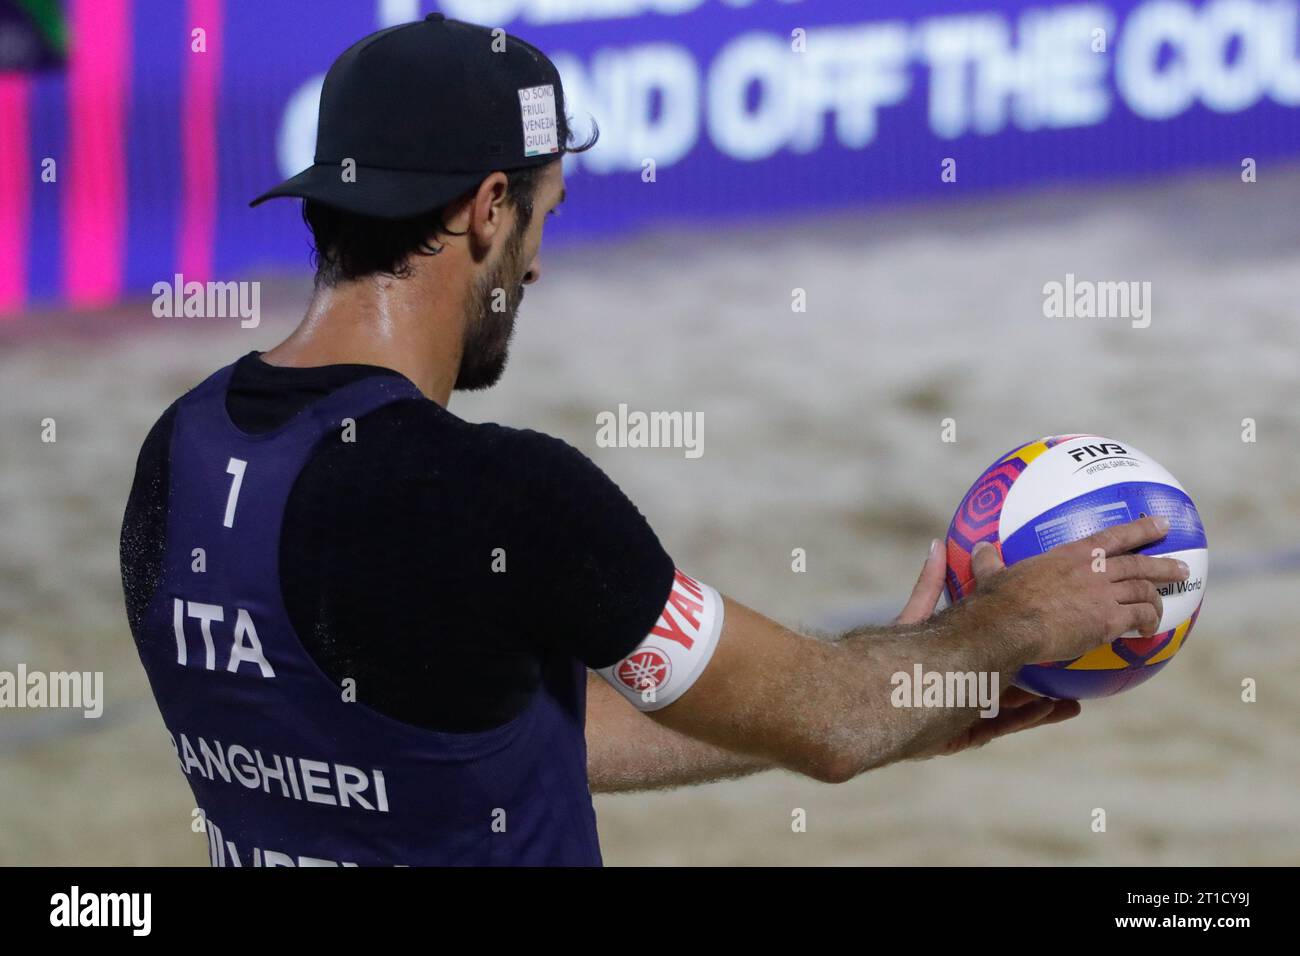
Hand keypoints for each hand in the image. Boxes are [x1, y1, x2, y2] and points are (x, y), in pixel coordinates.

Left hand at [897, 538, 1081, 758]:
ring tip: (1075, 699)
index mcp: (949, 660)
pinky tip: (1057, 709)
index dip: (1008, 646)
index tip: (1038, 633)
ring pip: (1009, 710)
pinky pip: (1003, 727)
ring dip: (1041, 704)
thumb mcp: (919, 613)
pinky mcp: (962, 734)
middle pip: (1000, 684)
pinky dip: (1030, 717)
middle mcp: (955, 688)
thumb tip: (937, 543)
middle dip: (1032, 680)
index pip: (984, 653)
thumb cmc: (898, 652)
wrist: (881, 695)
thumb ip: (929, 582)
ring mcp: (960, 713)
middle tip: (1065, 668)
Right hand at [967, 515, 1188, 662]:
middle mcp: (1093, 571)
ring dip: (1158, 599)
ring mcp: (1103, 596)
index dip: (1142, 529)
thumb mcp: (992, 573)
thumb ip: (989, 560)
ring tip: (1165, 606)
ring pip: (1144, 592)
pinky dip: (1148, 624)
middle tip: (1181, 568)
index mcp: (1070, 556)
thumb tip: (978, 549)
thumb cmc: (999, 599)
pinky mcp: (1107, 622)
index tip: (1162, 523)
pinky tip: (1148, 634)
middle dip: (1164, 565)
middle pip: (1139, 565)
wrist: (1009, 623)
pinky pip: (1138, 619)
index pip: (1113, 536)